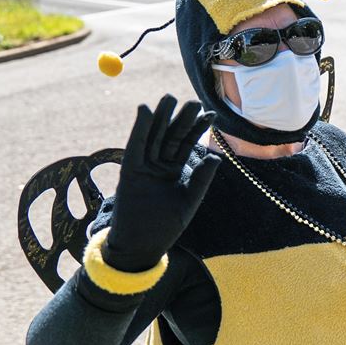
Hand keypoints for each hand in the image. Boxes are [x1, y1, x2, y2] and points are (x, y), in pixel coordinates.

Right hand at [102, 95, 219, 271]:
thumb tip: (215, 157)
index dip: (198, 129)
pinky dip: (140, 129)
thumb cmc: (166, 227)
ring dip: (162, 117)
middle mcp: (160, 166)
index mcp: (175, 172)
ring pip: (154, 137)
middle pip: (172, 136)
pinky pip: (135, 146)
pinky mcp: (129, 171)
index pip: (188, 145)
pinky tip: (146, 111)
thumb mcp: (189, 201)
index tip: (211, 114)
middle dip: (182, 119)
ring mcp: (144, 167)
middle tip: (194, 101)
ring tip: (170, 98)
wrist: (142, 246)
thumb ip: (200, 179)